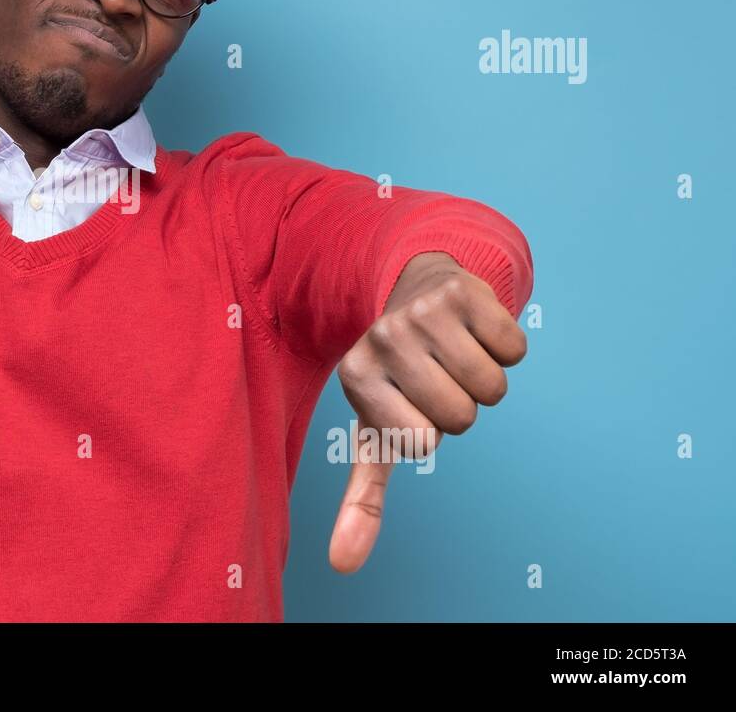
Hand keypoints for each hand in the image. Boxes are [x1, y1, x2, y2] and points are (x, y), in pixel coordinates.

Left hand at [328, 251, 526, 572]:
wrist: (411, 290)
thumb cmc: (398, 378)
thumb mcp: (375, 432)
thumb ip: (362, 500)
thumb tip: (342, 567)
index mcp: (357, 377)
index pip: (424, 442)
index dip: (431, 430)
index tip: (412, 403)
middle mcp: (382, 340)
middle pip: (462, 417)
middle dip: (462, 406)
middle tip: (437, 376)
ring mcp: (420, 312)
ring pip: (493, 388)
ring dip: (486, 379)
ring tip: (455, 354)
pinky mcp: (462, 290)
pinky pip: (515, 349)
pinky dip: (506, 347)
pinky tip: (475, 329)